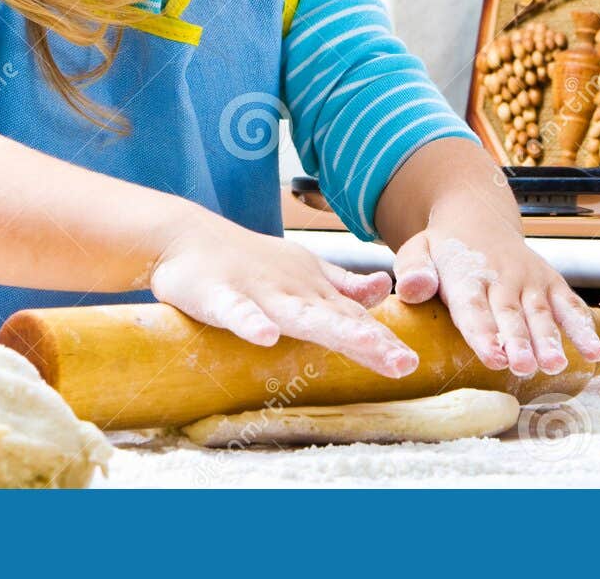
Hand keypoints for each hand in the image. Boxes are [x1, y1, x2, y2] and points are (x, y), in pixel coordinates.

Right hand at [148, 215, 418, 377]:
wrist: (187, 236)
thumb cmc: (247, 259)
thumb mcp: (302, 271)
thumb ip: (341, 286)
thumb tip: (385, 289)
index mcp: (311, 291)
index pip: (353, 319)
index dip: (382, 340)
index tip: (412, 362)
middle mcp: (292, 291)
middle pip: (337, 318)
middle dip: (371, 340)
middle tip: (405, 363)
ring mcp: (258, 292)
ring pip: (298, 314)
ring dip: (331, 329)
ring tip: (365, 345)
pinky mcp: (220, 295)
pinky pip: (237, 312)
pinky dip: (251, 323)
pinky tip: (267, 337)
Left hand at [391, 206, 599, 376]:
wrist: (477, 216)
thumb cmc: (446, 248)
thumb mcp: (418, 248)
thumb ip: (412, 269)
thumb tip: (412, 290)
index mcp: (467, 274)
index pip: (474, 308)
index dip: (483, 334)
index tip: (493, 357)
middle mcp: (502, 276)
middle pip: (510, 314)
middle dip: (519, 342)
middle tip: (526, 367)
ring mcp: (530, 279)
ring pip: (541, 312)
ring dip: (550, 339)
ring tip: (556, 365)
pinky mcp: (551, 282)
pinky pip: (569, 305)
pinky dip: (583, 328)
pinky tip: (594, 353)